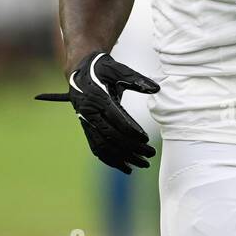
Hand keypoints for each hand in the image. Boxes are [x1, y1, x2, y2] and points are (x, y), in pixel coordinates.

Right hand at [35, 52, 159, 173]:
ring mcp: (86, 122)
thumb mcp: (117, 69)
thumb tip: (156, 88)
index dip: (131, 131)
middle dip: (131, 148)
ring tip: (142, 164)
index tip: (146, 140)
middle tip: (150, 155)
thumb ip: (135, 78)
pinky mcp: (86, 128)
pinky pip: (96, 148)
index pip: (115, 119)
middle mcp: (89, 113)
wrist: (79, 70)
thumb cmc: (101, 68)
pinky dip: (110, 160)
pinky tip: (126, 167)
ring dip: (122, 158)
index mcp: (97, 97)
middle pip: (111, 136)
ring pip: (103, 146)